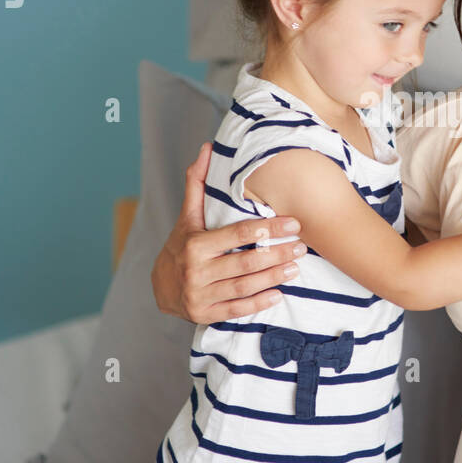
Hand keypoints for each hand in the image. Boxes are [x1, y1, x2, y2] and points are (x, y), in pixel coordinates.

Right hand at [150, 141, 305, 322]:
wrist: (160, 287)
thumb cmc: (182, 246)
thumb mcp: (188, 217)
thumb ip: (198, 184)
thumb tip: (207, 147)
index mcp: (195, 244)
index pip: (237, 234)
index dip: (267, 228)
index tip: (293, 223)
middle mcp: (196, 271)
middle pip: (245, 262)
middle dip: (277, 254)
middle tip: (301, 247)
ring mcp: (200, 295)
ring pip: (244, 287)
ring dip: (273, 278)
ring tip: (295, 268)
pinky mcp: (205, 315)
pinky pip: (237, 310)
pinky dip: (258, 303)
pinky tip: (278, 294)